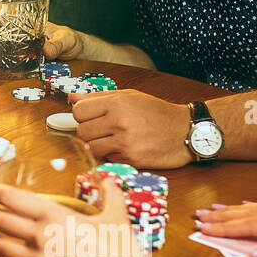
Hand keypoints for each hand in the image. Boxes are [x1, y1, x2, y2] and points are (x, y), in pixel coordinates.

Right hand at [0, 20, 83, 65]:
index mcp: (25, 23)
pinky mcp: (23, 58)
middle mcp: (19, 34)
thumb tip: (47, 50)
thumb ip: (57, 44)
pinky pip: (6, 59)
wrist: (76, 49)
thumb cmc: (70, 38)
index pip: (0, 20)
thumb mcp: (65, 39)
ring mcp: (20, 46)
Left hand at [68, 89, 191, 168]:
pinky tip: (124, 147)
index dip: (82, 114)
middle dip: (88, 131)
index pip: (79, 111)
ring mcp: (125, 142)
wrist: (185, 131)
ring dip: (98, 145)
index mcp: (117, 103)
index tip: (90, 116)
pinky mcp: (131, 159)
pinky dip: (111, 154)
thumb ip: (98, 97)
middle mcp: (119, 121)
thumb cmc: (156, 112)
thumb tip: (71, 97)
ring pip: (91, 147)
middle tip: (102, 129)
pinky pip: (107, 158)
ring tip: (112, 139)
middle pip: (82, 131)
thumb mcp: (129, 96)